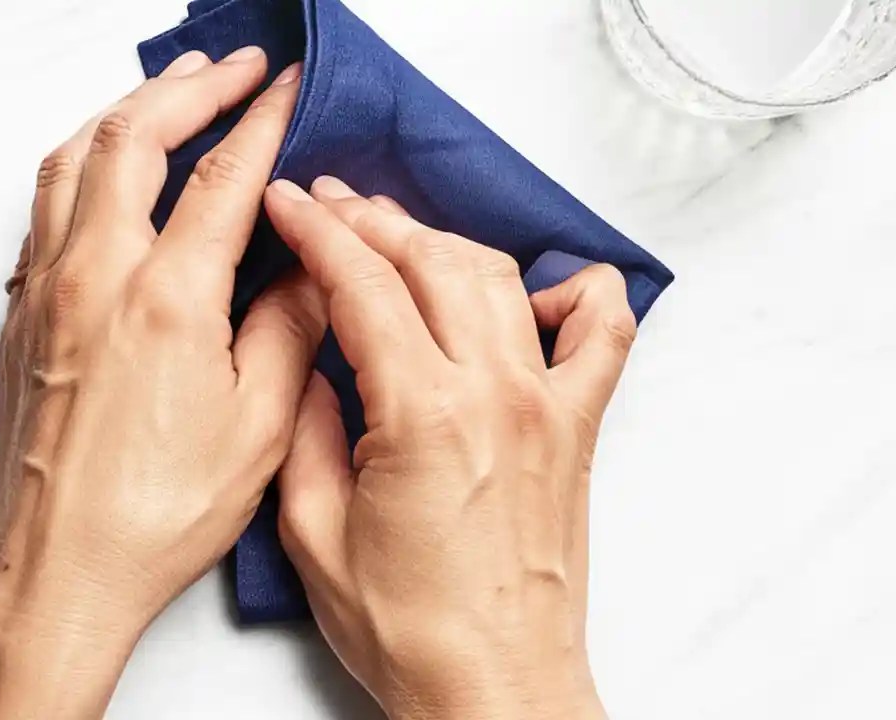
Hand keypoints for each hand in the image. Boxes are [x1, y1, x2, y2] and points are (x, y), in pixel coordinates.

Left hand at [0, 50, 323, 719]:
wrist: (61, 567)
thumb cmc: (158, 513)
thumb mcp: (258, 426)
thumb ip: (289, 329)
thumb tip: (308, 268)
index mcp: (166, 299)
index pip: (221, 178)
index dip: (261, 120)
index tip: (287, 86)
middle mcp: (96, 276)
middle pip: (133, 138)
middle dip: (189, 86)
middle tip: (235, 64)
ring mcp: (48, 291)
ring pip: (74, 159)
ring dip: (126, 110)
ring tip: (169, 90)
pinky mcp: (23, 316)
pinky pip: (44, 205)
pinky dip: (81, 161)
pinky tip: (104, 168)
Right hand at [266, 176, 634, 719]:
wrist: (495, 688)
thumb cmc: (411, 631)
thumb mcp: (314, 533)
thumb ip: (306, 431)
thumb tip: (310, 365)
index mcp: (422, 416)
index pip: (363, 285)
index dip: (319, 232)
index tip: (291, 202)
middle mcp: (495, 395)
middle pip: (431, 261)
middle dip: (372, 220)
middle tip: (332, 203)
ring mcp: (547, 406)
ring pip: (499, 277)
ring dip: (443, 241)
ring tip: (399, 232)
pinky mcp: (579, 430)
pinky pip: (603, 333)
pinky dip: (577, 291)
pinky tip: (539, 287)